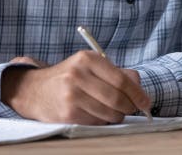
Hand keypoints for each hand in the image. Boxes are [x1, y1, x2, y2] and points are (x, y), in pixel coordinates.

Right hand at [1, 50, 150, 124]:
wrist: (35, 90)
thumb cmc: (70, 77)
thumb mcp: (90, 66)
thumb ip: (117, 73)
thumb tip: (140, 88)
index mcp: (87, 59)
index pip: (121, 80)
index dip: (137, 94)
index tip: (146, 102)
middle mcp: (78, 75)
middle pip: (117, 98)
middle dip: (130, 107)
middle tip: (133, 109)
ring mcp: (71, 95)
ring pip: (109, 113)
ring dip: (117, 116)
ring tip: (114, 111)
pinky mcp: (67, 113)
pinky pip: (96, 122)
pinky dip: (103, 121)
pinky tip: (97, 114)